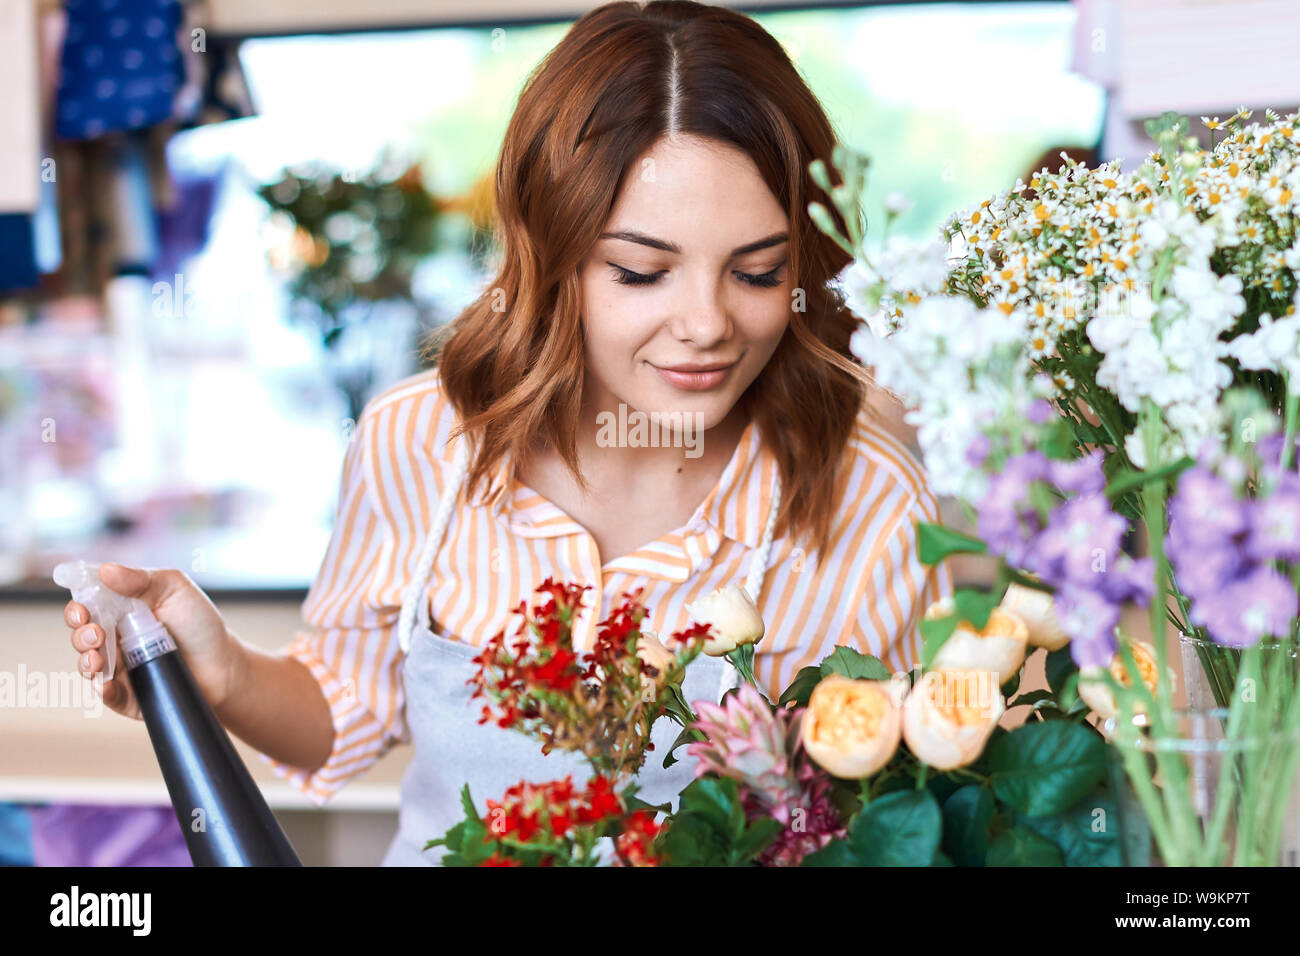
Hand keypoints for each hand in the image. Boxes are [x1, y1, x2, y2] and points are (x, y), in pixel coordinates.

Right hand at [64, 563, 242, 719]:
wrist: (224, 665)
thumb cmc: (200, 624)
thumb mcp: (176, 590)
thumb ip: (143, 580)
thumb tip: (106, 570)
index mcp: (122, 610)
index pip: (87, 605)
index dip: (79, 606)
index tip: (83, 609)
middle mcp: (115, 638)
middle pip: (81, 634)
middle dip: (81, 634)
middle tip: (97, 634)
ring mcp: (119, 667)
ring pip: (88, 665)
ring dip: (87, 661)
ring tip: (98, 658)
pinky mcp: (128, 694)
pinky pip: (106, 694)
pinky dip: (102, 690)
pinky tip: (106, 684)